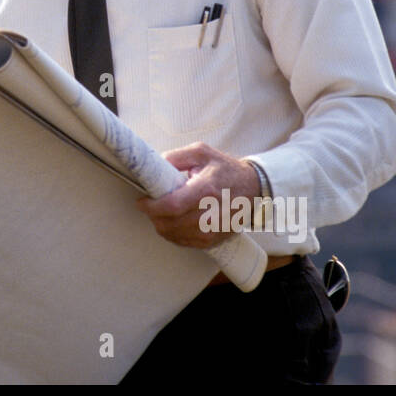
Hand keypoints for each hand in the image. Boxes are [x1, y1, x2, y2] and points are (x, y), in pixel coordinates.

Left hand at [135, 141, 260, 247]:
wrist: (253, 188)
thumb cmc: (225, 169)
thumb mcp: (201, 152)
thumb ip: (175, 157)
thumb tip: (155, 167)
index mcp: (206, 189)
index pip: (172, 205)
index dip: (152, 206)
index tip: (142, 201)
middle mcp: (211, 214)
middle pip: (170, 223)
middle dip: (153, 216)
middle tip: (149, 206)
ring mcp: (213, 230)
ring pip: (175, 235)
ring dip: (161, 225)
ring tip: (160, 213)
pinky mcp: (214, 240)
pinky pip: (185, 243)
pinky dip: (173, 234)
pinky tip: (172, 222)